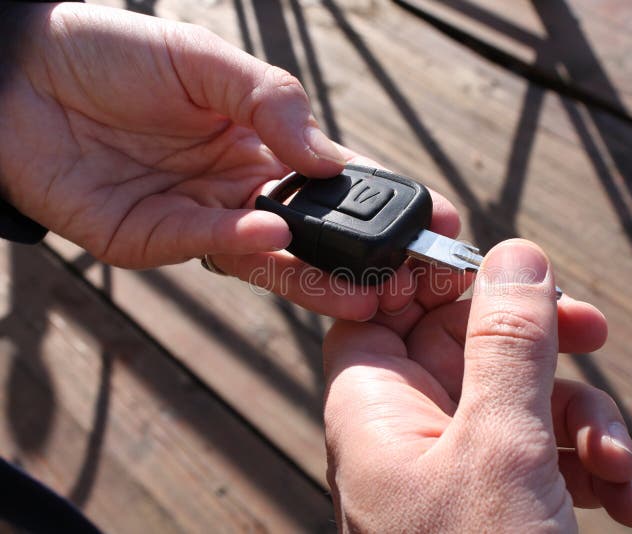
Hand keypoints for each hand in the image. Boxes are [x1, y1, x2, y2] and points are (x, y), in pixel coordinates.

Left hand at [0, 3, 458, 318]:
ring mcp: (201, 219)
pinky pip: (210, 245)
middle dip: (366, 257)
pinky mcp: (154, 241)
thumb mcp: (207, 59)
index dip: (384, 202)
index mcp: (263, 146)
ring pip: (274, 258)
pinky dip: (245, 241)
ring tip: (371, 287)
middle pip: (315, 234)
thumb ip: (273, 103)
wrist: (18, 73)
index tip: (436, 219)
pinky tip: (276, 231)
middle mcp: (241, 190)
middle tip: (416, 272)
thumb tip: (328, 158)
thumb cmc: (115, 54)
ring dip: (322, 275)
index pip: (337, 183)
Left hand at [323, 240, 631, 530]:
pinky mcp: (499, 500)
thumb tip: (515, 257)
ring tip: (612, 463)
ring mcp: (456, 465)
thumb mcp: (501, 445)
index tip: (495, 257)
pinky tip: (629, 501)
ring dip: (581, 420)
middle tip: (590, 329)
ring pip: (519, 397)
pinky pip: (544, 453)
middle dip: (537, 341)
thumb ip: (507, 344)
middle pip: (468, 343)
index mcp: (376, 404)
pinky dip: (589, 468)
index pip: (383, 304)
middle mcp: (410, 428)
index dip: (430, 272)